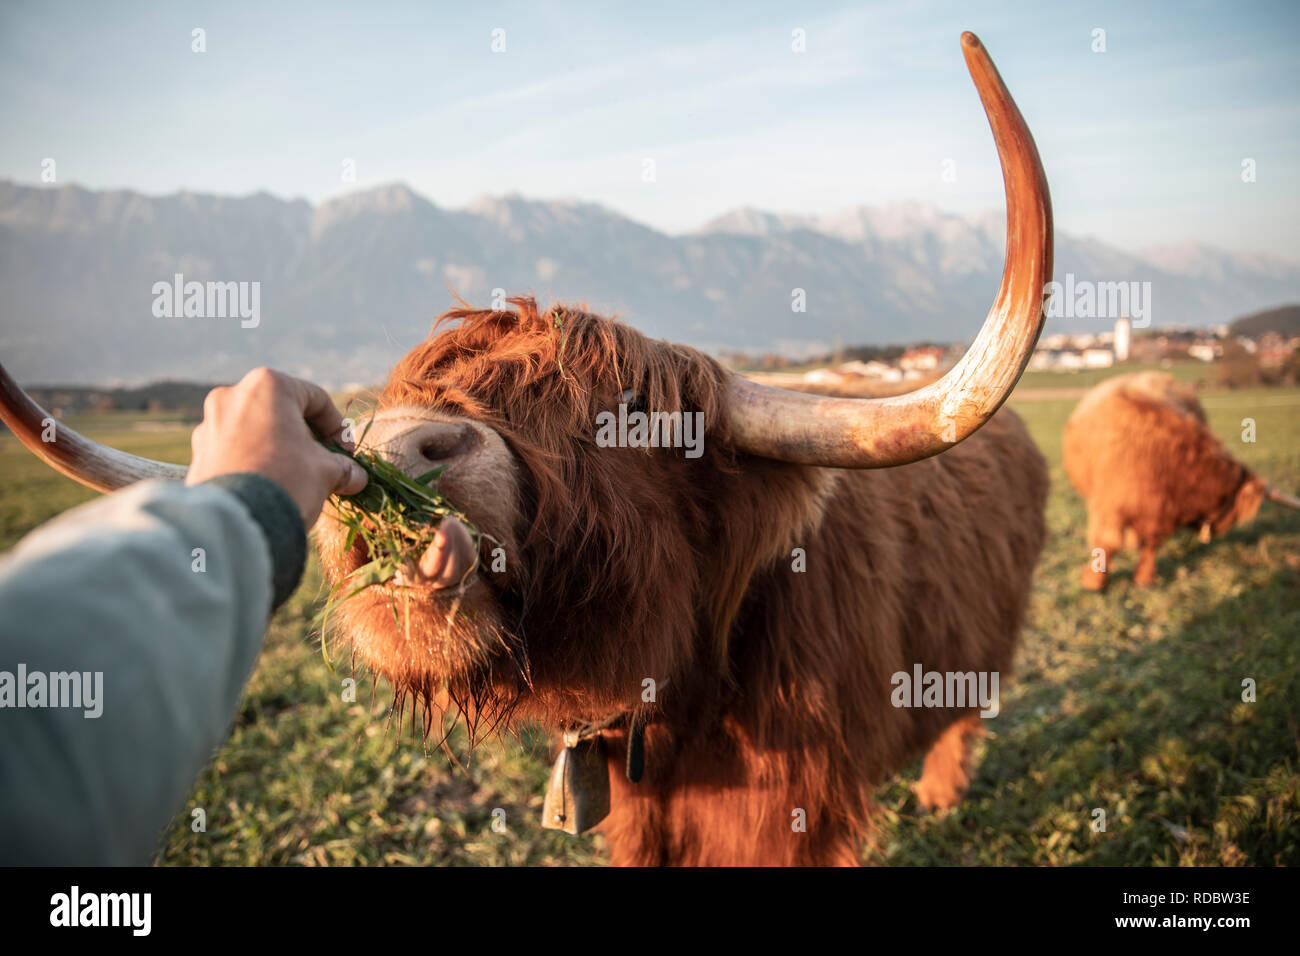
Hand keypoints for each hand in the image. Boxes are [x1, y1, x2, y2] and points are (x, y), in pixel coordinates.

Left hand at [186, 368, 367, 525]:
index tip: (348, 454)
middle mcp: (232, 396)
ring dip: (279, 450)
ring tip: (295, 479)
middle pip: (282, 412)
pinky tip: (269, 487)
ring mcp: (210, 424)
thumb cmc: (287, 482)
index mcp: (268, 386)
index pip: (316, 399)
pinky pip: (236, 451)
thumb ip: (343, 468)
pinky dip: (255, 462)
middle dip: (306, 438)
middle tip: (324, 464)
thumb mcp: (327, 472)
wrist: (236, 524)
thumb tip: (356, 476)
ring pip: (256, 431)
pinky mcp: (198, 452)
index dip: (339, 428)